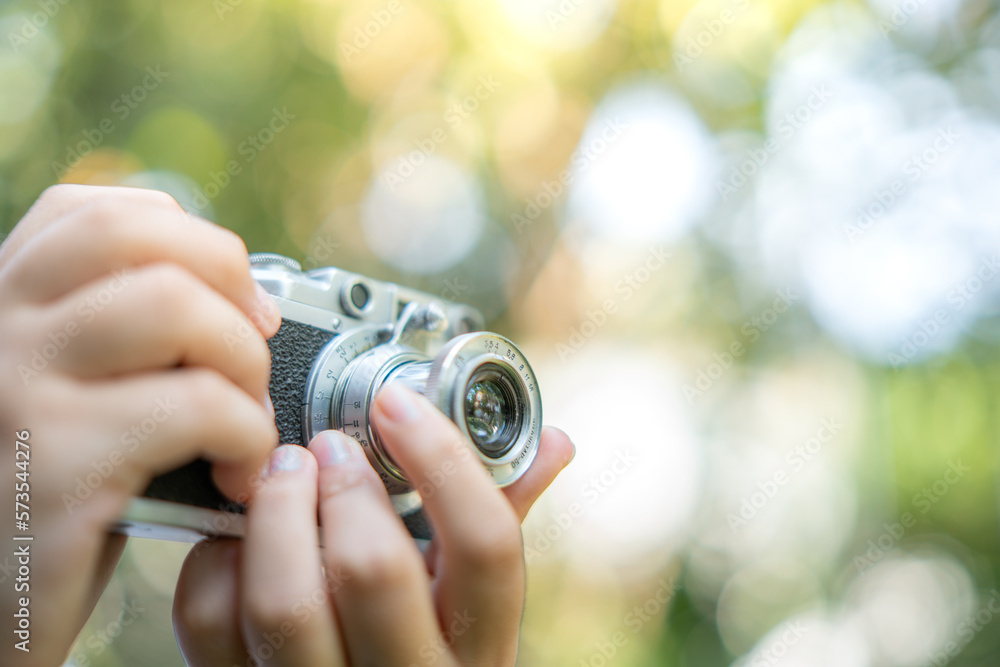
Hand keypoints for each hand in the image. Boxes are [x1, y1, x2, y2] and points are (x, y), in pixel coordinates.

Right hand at [0, 185, 280, 665]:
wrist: (0, 604)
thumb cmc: (53, 498)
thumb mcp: (68, 393)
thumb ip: (118, 336)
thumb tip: (243, 299)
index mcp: (2, 305)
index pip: (96, 211)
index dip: (190, 239)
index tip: (237, 298)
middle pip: (140, 240)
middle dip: (231, 285)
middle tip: (255, 353)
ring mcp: (17, 392)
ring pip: (176, 308)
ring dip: (246, 364)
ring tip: (247, 423)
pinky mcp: (55, 467)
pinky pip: (198, 408)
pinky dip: (248, 436)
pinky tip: (238, 475)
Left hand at [174, 384, 573, 665]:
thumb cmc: (422, 658)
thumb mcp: (474, 609)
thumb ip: (498, 521)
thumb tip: (551, 443)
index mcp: (479, 648)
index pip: (486, 544)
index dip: (443, 460)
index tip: (398, 405)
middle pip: (373, 570)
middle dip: (344, 487)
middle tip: (329, 446)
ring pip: (284, 601)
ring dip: (276, 512)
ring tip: (282, 473)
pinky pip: (214, 624)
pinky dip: (217, 560)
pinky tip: (238, 539)